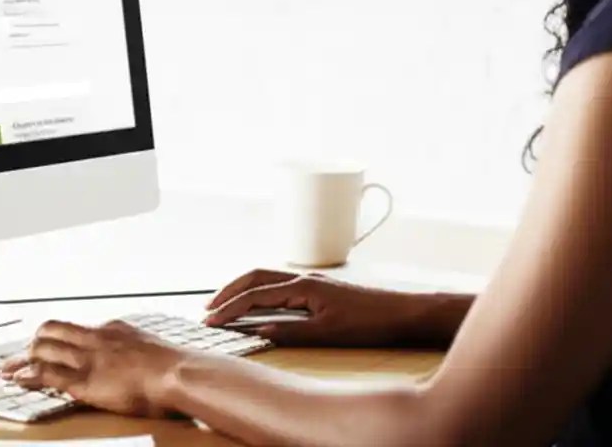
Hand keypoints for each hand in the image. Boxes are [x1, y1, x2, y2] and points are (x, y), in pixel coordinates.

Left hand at [0, 320, 186, 416]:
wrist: (180, 374)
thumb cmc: (175, 368)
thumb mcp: (151, 349)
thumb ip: (135, 351)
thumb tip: (136, 361)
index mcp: (113, 330)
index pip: (74, 329)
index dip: (55, 338)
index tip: (46, 345)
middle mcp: (96, 338)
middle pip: (51, 331)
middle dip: (31, 343)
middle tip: (18, 356)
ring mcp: (88, 358)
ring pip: (43, 349)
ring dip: (22, 359)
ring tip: (8, 370)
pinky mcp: (85, 380)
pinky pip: (48, 374)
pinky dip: (29, 376)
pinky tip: (19, 380)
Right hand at [203, 268, 425, 346]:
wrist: (403, 313)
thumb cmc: (368, 323)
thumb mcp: (326, 334)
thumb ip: (290, 331)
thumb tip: (260, 331)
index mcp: (302, 287)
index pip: (255, 295)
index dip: (229, 308)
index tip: (210, 321)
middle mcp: (303, 278)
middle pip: (254, 277)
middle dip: (228, 291)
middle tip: (208, 308)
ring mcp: (312, 281)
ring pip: (266, 277)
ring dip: (243, 288)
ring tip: (226, 303)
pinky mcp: (319, 287)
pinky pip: (280, 283)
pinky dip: (261, 290)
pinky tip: (259, 302)